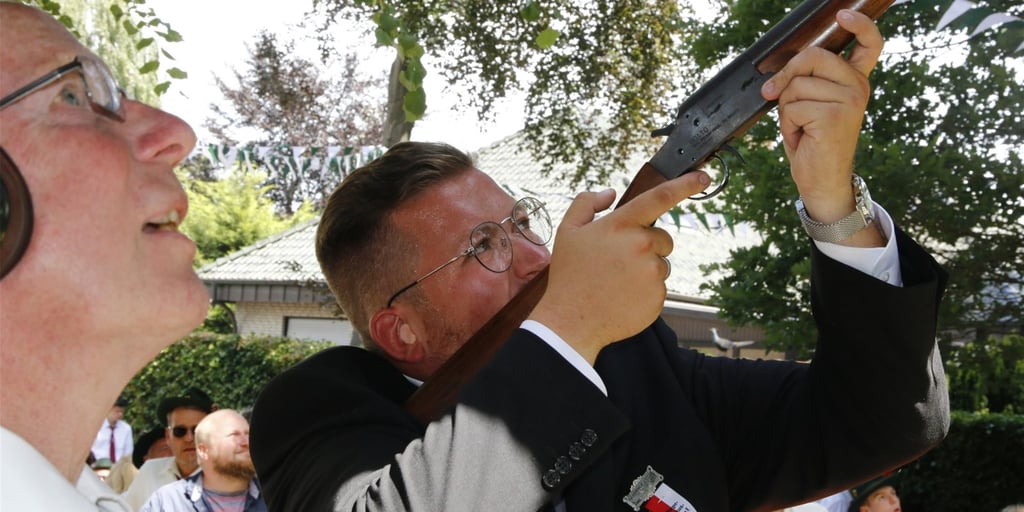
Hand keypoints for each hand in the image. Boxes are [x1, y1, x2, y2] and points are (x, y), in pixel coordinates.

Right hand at [528, 171, 709, 363]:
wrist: (571, 321)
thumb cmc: (570, 275)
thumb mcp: (567, 231)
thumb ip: (587, 203)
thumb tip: (610, 193)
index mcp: (620, 225)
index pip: (660, 197)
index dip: (685, 184)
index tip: (704, 177)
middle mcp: (641, 245)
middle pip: (662, 238)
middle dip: (646, 245)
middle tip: (618, 262)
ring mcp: (652, 272)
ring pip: (660, 262)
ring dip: (645, 269)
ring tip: (617, 282)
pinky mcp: (658, 296)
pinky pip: (659, 286)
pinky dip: (645, 290)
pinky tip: (623, 296)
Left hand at [761, 9, 883, 244]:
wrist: (821, 180)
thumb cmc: (812, 142)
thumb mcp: (808, 106)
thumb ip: (804, 83)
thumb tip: (776, 79)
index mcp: (855, 81)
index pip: (869, 44)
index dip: (859, 25)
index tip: (843, 14)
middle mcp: (858, 87)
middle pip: (812, 57)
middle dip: (786, 77)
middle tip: (779, 98)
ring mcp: (850, 100)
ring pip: (796, 85)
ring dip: (786, 109)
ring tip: (801, 127)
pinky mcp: (834, 115)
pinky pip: (792, 106)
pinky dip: (787, 124)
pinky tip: (803, 138)